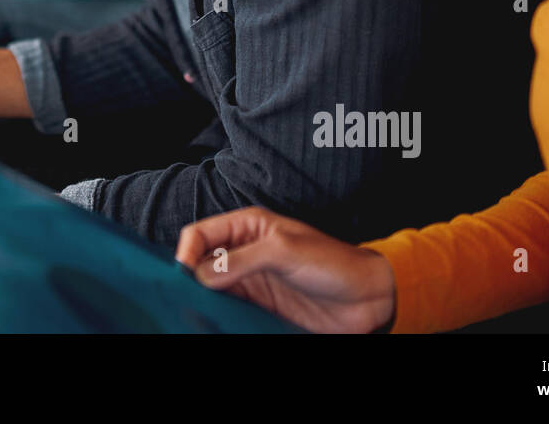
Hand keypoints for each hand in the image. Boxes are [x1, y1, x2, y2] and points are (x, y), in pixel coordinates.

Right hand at [175, 207, 395, 332]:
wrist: (367, 298)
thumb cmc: (332, 263)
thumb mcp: (284, 251)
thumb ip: (241, 261)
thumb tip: (201, 275)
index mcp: (247, 226)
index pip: (201, 233)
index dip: (186, 251)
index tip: (181, 275)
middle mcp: (243, 252)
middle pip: (200, 262)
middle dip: (188, 278)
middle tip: (183, 298)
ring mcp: (250, 280)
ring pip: (210, 288)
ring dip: (201, 299)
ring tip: (195, 313)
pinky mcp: (259, 307)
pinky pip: (228, 309)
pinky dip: (217, 315)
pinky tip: (213, 322)